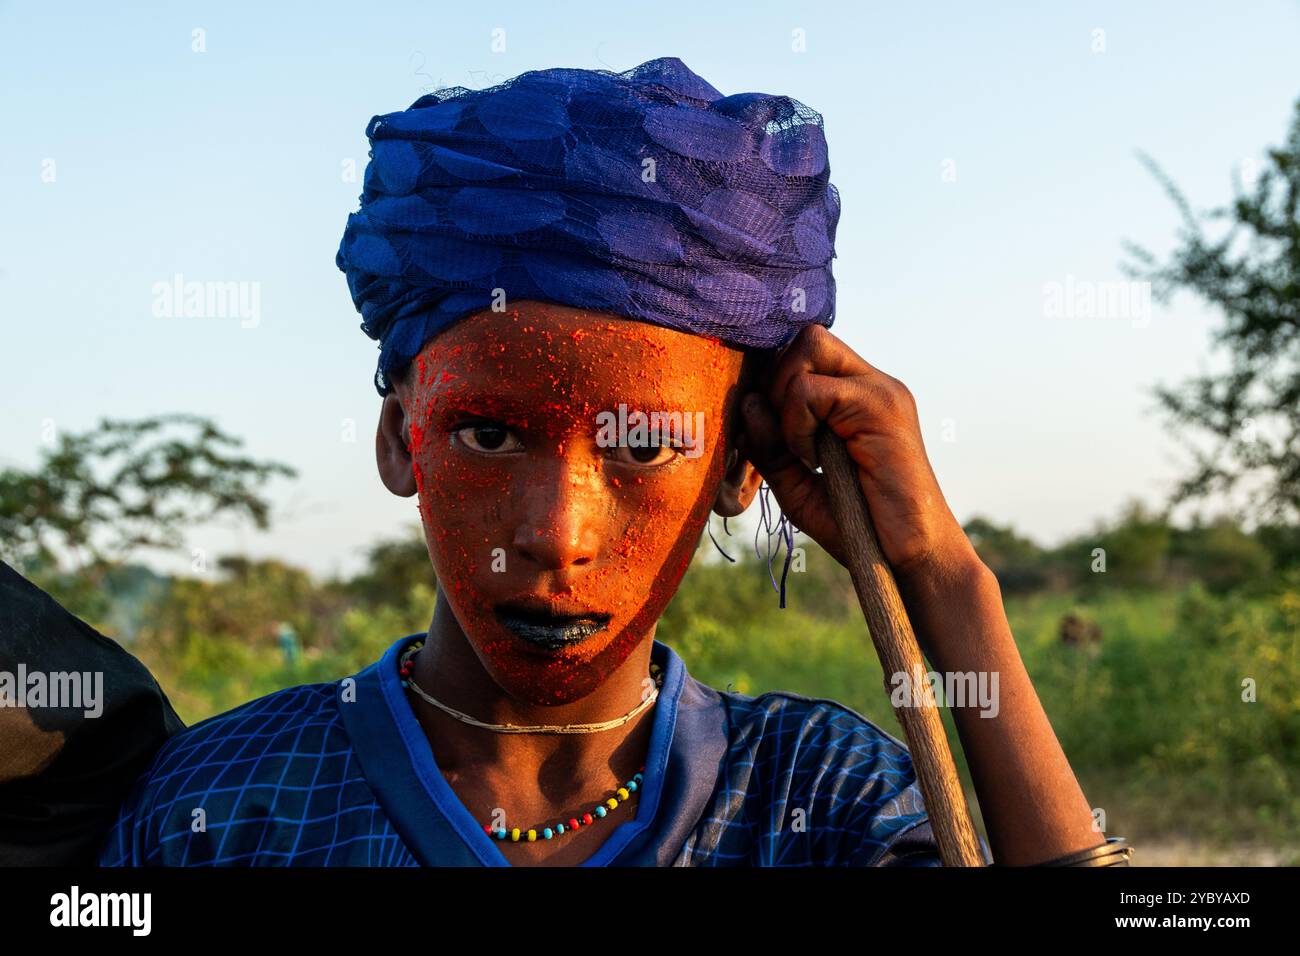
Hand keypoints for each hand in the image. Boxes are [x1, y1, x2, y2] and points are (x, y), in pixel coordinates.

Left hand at [739, 325, 980, 586]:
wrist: (905, 558)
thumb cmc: (856, 526)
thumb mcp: (796, 484)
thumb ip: (769, 445)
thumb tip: (749, 401)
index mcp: (855, 396)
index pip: (805, 352)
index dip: (775, 382)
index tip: (773, 432)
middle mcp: (871, 382)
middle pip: (807, 337)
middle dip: (777, 380)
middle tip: (785, 437)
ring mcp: (880, 390)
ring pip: (808, 347)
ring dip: (786, 399)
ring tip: (803, 451)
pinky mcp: (882, 406)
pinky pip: (811, 389)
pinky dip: (796, 422)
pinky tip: (811, 458)